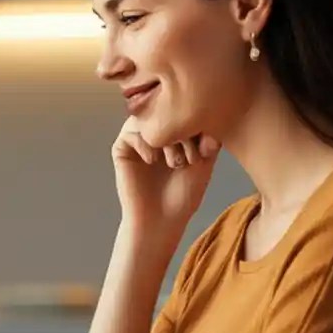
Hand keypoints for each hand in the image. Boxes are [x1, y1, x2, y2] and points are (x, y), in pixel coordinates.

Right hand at [112, 116, 220, 236]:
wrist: (160, 220)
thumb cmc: (183, 195)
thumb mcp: (204, 162)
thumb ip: (208, 137)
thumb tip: (211, 112)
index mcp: (176, 133)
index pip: (185, 112)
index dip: (198, 124)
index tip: (207, 151)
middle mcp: (156, 134)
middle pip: (167, 111)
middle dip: (182, 131)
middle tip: (190, 157)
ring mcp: (138, 141)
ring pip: (148, 119)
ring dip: (164, 136)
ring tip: (174, 162)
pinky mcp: (122, 150)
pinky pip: (130, 132)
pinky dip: (145, 143)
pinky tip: (154, 162)